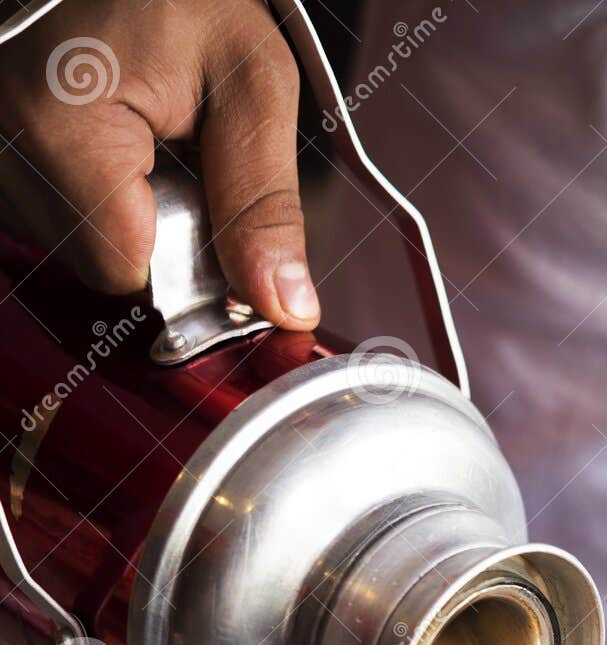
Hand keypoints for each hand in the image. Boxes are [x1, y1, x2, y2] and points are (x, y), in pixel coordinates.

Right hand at [0, 0, 318, 327]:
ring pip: (74, 246)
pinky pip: (52, 215)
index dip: (184, 258)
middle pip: (98, 265)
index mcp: (62, 126)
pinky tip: (107, 145)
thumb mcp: (250, 85)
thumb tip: (284, 304)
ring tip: (140, 140)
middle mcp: (7, 138)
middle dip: (156, 232)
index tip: (208, 207)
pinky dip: (91, 197)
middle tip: (177, 158)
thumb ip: (264, 203)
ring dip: (122, 214)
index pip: (125, 270)